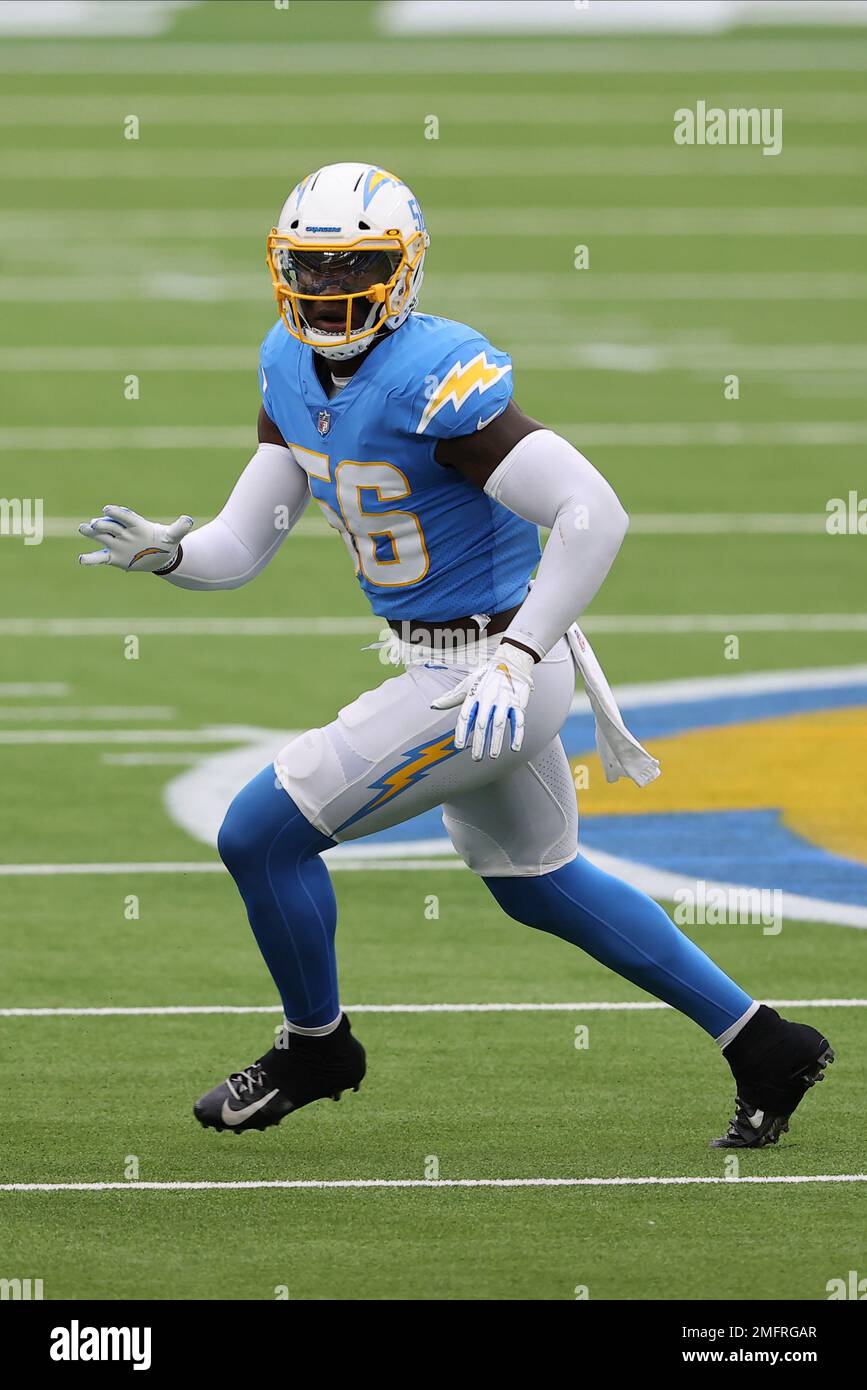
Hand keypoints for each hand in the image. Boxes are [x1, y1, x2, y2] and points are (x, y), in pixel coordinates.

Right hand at [78, 506, 192, 571]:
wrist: (160, 556)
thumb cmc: (165, 542)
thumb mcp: (173, 536)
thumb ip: (179, 528)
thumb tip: (188, 520)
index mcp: (136, 524)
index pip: (124, 517)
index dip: (116, 513)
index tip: (107, 509)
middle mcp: (123, 532)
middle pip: (110, 526)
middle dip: (102, 524)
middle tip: (94, 523)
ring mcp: (116, 544)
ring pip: (101, 537)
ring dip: (91, 533)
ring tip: (83, 528)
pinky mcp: (113, 557)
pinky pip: (100, 558)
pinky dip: (91, 559)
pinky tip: (81, 560)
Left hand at [431, 641, 535, 759]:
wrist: (511, 661)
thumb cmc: (487, 675)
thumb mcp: (467, 683)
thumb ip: (451, 697)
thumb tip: (434, 705)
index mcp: (473, 694)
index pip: (465, 715)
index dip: (462, 732)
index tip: (459, 746)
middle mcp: (488, 697)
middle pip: (482, 723)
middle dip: (479, 742)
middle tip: (476, 757)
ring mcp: (503, 700)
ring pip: (499, 724)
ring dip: (496, 741)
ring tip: (493, 755)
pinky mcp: (518, 703)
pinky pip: (518, 720)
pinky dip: (517, 734)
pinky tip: (514, 746)